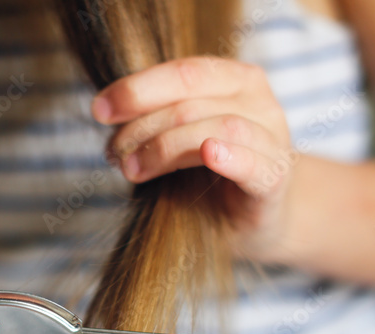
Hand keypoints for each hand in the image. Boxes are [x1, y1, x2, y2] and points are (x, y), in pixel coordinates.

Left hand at [94, 57, 296, 258]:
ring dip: (165, 148)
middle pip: (191, 102)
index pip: (183, 73)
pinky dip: (231, 155)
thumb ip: (155, 119)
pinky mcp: (275, 179)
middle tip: (114, 153)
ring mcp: (272, 139)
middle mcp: (258, 102)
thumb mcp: (179, 139)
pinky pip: (255, 163)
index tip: (100, 110)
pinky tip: (209, 154)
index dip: (137, 89)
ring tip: (133, 170)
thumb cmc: (211, 176)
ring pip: (217, 128)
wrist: (258, 220)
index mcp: (234, 80)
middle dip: (142, 126)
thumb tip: (105, 111)